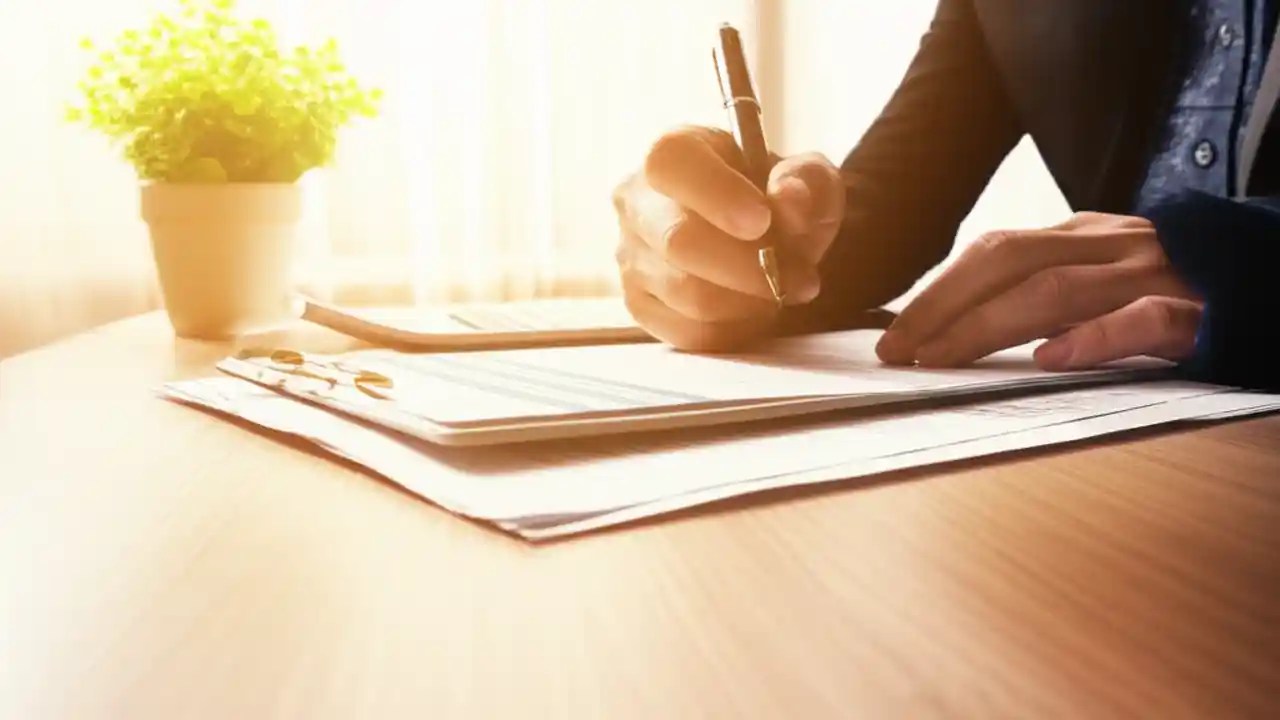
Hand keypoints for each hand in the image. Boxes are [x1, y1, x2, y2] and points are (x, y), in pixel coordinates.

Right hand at [612, 125, 844, 350]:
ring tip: (784, 293)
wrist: (755, 235)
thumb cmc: (773, 197)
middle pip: (678, 241)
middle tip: (799, 277)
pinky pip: (686, 331)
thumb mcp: (805, 175)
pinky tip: (756, 311)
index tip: (763, 221)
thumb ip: (806, 179)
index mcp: (670, 152)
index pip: (672, 164)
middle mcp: (636, 202)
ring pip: (687, 294)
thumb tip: (789, 199)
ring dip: (750, 302)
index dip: (718, 195)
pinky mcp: (639, 304)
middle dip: (749, 267)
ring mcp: (631, 256)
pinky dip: (734, 329)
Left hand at [876, 212, 1202, 369]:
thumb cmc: (1180, 288)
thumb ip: (1049, 289)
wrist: (1274, 280)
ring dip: (987, 326)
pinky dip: (1092, 339)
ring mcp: (1153, 275)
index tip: (894, 334)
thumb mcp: (1108, 275)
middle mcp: (1110, 246)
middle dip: (942, 306)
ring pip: (1055, 290)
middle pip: (1006, 263)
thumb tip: (966, 326)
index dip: (938, 291)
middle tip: (898, 352)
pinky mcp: (1197, 314)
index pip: (993, 252)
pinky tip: (1050, 360)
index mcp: (1084, 238)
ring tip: (941, 359)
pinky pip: (1141, 321)